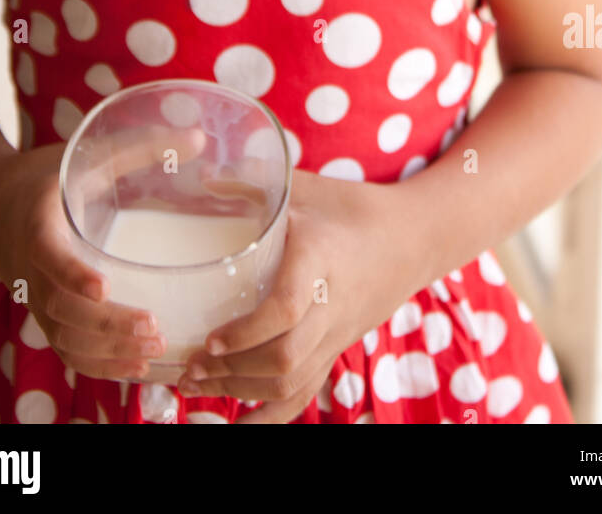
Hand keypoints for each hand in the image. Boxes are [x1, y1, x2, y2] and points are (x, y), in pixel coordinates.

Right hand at [0, 127, 206, 382]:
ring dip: (108, 351)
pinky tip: (139, 367)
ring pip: (66, 337)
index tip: (103, 286)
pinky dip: (100, 366)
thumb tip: (198, 137)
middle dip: (106, 323)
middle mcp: (32, 270)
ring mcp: (37, 299)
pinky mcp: (48, 318)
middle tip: (152, 326)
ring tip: (155, 348)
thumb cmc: (47, 177)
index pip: (48, 253)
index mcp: (38, 224)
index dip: (72, 273)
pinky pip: (69, 350)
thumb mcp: (84, 154)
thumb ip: (136, 146)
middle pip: (61, 308)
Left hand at [178, 167, 409, 423]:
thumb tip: (199, 177)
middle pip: (286, 356)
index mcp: (319, 260)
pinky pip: (307, 392)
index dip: (247, 331)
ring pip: (292, 380)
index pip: (287, 308)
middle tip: (190, 365)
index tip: (211, 338)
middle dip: (232, 369)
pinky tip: (238, 424)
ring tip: (197, 383)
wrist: (411, 237)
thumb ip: (254, 182)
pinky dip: (270, 414)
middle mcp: (330, 305)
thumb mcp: (305, 188)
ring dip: (241, 389)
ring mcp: (336, 333)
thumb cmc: (351, 208)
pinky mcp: (335, 349)